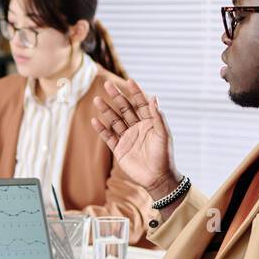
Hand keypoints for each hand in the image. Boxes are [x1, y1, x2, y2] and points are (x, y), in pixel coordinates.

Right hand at [91, 77, 180, 196]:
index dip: (135, 92)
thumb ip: (158, 117)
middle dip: (116, 96)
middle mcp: (137, 127)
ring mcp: (127, 137)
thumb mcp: (163, 135)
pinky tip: (95, 121)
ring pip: (114, 120)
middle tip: (107, 84)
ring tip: (97, 100)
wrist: (157, 178)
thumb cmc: (164, 156)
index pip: (141, 103)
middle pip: (124, 108)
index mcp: (149, 122)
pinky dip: (101, 129)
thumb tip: (154, 98)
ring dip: (106, 110)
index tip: (129, 81)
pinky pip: (108, 136)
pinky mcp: (119, 148)